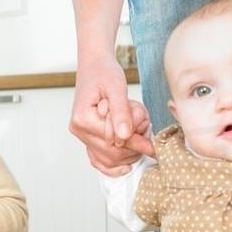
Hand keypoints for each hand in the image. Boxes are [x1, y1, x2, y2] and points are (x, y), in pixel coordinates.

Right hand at [70, 54, 154, 173]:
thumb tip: (124, 136)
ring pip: (107, 159)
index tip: (153, 144)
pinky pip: (98, 159)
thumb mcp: (116, 87)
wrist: (94, 66)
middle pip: (111, 153)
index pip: (113, 141)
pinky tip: (127, 165)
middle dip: (133, 148)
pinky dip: (112, 165)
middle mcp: (79, 130)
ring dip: (127, 154)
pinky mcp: (87, 137)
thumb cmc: (105, 72)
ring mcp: (82, 135)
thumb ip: (121, 112)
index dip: (135, 143)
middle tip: (149, 139)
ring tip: (141, 140)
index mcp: (83, 118)